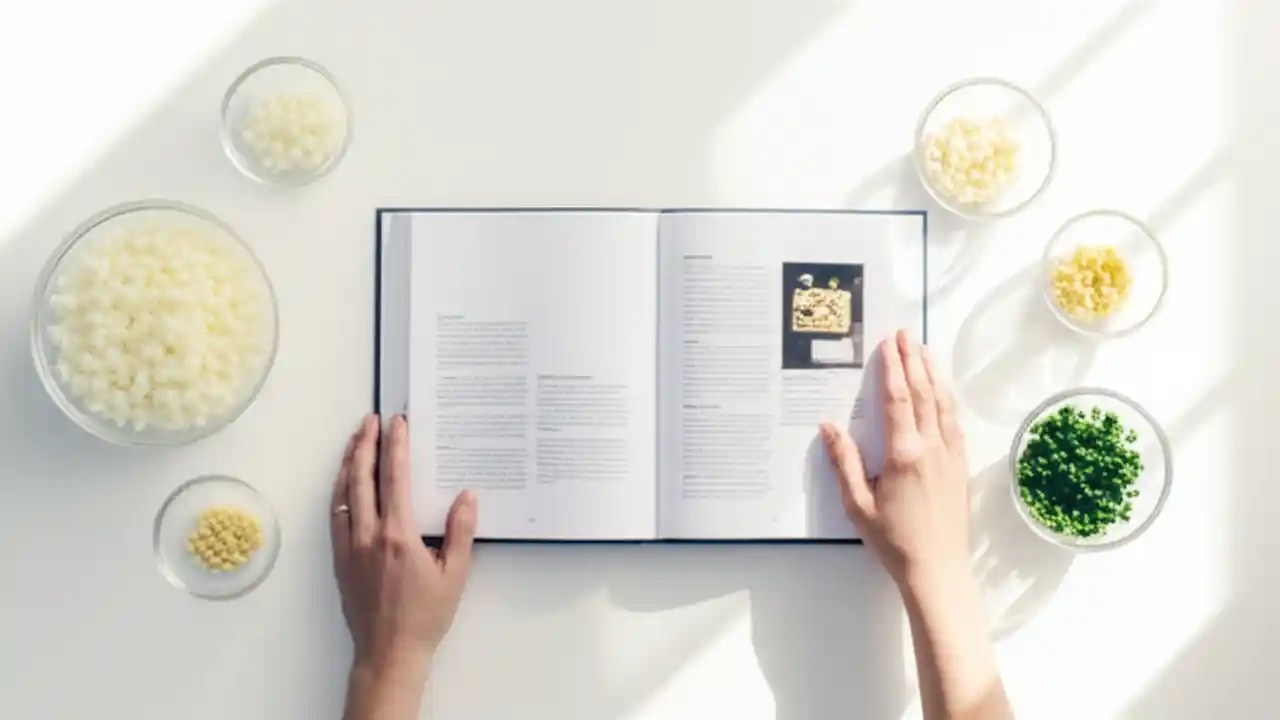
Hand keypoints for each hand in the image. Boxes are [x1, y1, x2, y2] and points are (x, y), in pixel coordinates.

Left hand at [331, 414, 476, 704]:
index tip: (398, 423)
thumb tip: (466, 497)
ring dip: (349, 463)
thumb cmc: (424, 618)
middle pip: (362, 478)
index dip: (395, 447)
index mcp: (398, 536)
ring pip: (343, 494)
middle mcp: (368, 536)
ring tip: (356, 440)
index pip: (394, 479)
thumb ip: (460, 532)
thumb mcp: (455, 575)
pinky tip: (344, 482)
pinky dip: (339, 491)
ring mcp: (349, 547)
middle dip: (366, 444)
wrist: (389, 652)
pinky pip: (335, 515)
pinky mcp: (340, 560)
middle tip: (371, 420)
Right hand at [821, 330, 969, 595]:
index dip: (893, 369)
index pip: (898, 400)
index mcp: (904, 454)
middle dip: (913, 360)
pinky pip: (954, 422)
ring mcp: (950, 456)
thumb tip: (829, 427)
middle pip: (924, 393)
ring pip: (944, 404)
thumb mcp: (857, 505)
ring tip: (925, 350)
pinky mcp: (960, 467)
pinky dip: (947, 399)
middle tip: (905, 334)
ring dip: (934, 374)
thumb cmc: (894, 542)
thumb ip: (844, 462)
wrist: (938, 570)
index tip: (888, 344)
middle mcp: (932, 448)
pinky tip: (943, 391)